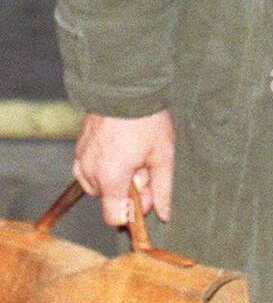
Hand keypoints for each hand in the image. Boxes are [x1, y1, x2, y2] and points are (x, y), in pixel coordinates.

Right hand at [72, 109, 174, 227]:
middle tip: (143, 163)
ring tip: (131, 153)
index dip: (133, 211)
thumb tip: (164, 215)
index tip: (147, 191)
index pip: (114, 217)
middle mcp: (90, 172)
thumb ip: (163, 188)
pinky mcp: (78, 148)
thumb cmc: (146, 119)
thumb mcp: (162, 154)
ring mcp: (81, 158)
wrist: (125, 86)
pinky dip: (103, 166)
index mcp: (110, 178)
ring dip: (114, 177)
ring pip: (98, 184)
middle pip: (108, 199)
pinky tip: (119, 149)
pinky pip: (89, 169)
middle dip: (127, 188)